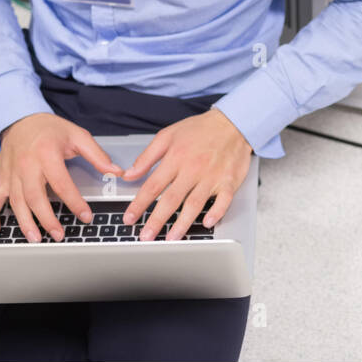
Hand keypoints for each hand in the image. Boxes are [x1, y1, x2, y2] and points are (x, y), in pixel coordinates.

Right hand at [0, 112, 122, 242]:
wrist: (21, 119)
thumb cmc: (49, 129)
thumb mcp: (77, 135)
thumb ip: (97, 155)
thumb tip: (115, 171)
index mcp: (46, 154)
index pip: (61, 183)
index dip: (74, 202)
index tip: (85, 215)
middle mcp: (26, 165)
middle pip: (35, 197)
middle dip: (47, 219)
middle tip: (59, 234)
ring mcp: (12, 173)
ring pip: (16, 202)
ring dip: (25, 222)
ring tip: (36, 238)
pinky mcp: (2, 178)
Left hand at [120, 108, 252, 239]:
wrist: (232, 123)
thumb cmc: (200, 130)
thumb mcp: (168, 135)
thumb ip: (147, 157)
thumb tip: (129, 174)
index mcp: (176, 158)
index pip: (153, 185)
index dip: (139, 204)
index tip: (129, 218)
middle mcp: (193, 169)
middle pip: (172, 199)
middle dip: (157, 220)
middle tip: (146, 236)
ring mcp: (212, 176)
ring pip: (195, 203)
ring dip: (183, 223)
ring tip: (171, 238)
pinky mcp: (229, 181)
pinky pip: (224, 200)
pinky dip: (216, 212)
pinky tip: (207, 223)